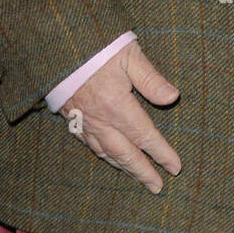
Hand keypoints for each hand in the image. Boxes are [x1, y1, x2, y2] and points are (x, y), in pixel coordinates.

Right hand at [61, 40, 180, 192]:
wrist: (58, 45)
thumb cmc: (97, 47)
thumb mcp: (129, 55)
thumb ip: (151, 79)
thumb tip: (173, 97)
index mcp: (117, 106)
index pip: (144, 135)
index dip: (160, 152)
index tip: (175, 167)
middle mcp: (100, 120)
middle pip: (125, 153)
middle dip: (142, 171)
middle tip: (157, 187)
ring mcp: (84, 121)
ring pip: (106, 153)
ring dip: (124, 168)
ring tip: (138, 178)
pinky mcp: (71, 118)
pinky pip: (90, 145)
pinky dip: (103, 156)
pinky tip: (109, 158)